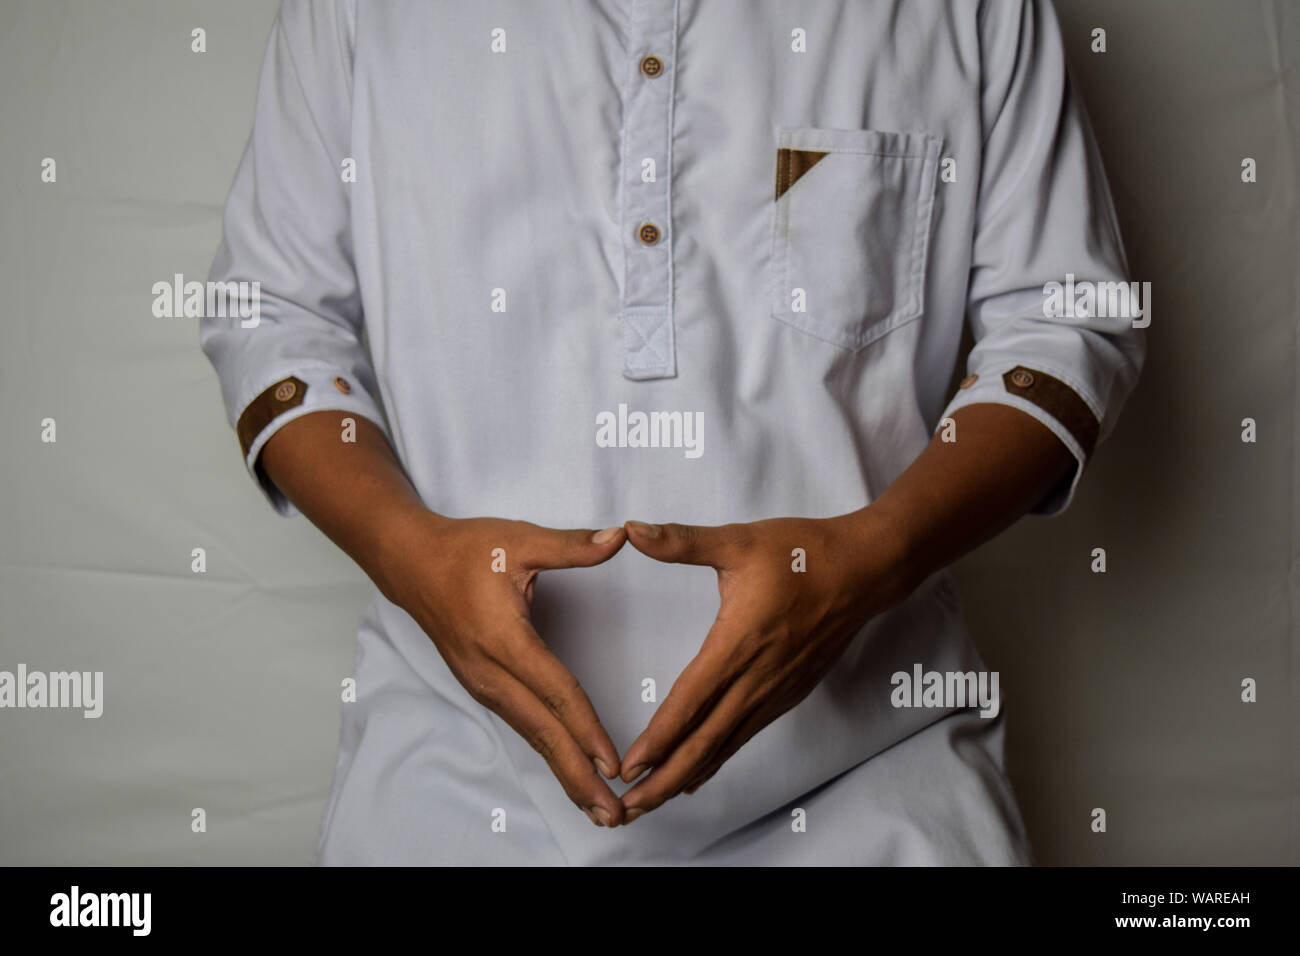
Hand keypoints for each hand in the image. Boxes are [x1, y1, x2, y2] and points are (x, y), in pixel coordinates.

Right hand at [378, 513, 628, 826]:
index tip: (614, 762)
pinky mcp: (482, 686)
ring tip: (600, 808)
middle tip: (615, 814)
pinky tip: (570, 773)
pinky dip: (549, 753)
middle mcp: (490, 671)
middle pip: (542, 731)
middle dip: (579, 775)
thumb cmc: (466, 549)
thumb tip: (622, 537)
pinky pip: (521, 726)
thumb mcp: (520, 539)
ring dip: (566, 773)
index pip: (554, 691)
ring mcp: (482, 684)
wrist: (410, 561)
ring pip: (530, 735)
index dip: (586, 728)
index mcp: (503, 637)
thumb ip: (572, 546)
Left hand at [616, 512, 916, 822]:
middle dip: (663, 779)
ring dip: (686, 775)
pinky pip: (745, 735)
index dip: (659, 737)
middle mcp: (757, 677)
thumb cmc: (804, 553)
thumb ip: (681, 541)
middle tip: (626, 808)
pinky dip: (717, 759)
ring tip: (652, 801)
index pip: (691, 700)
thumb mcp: (739, 541)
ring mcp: (776, 690)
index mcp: (739, 642)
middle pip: (705, 741)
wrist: (866, 570)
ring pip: (725, 745)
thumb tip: (632, 529)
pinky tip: (697, 773)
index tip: (629, 765)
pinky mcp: (788, 693)